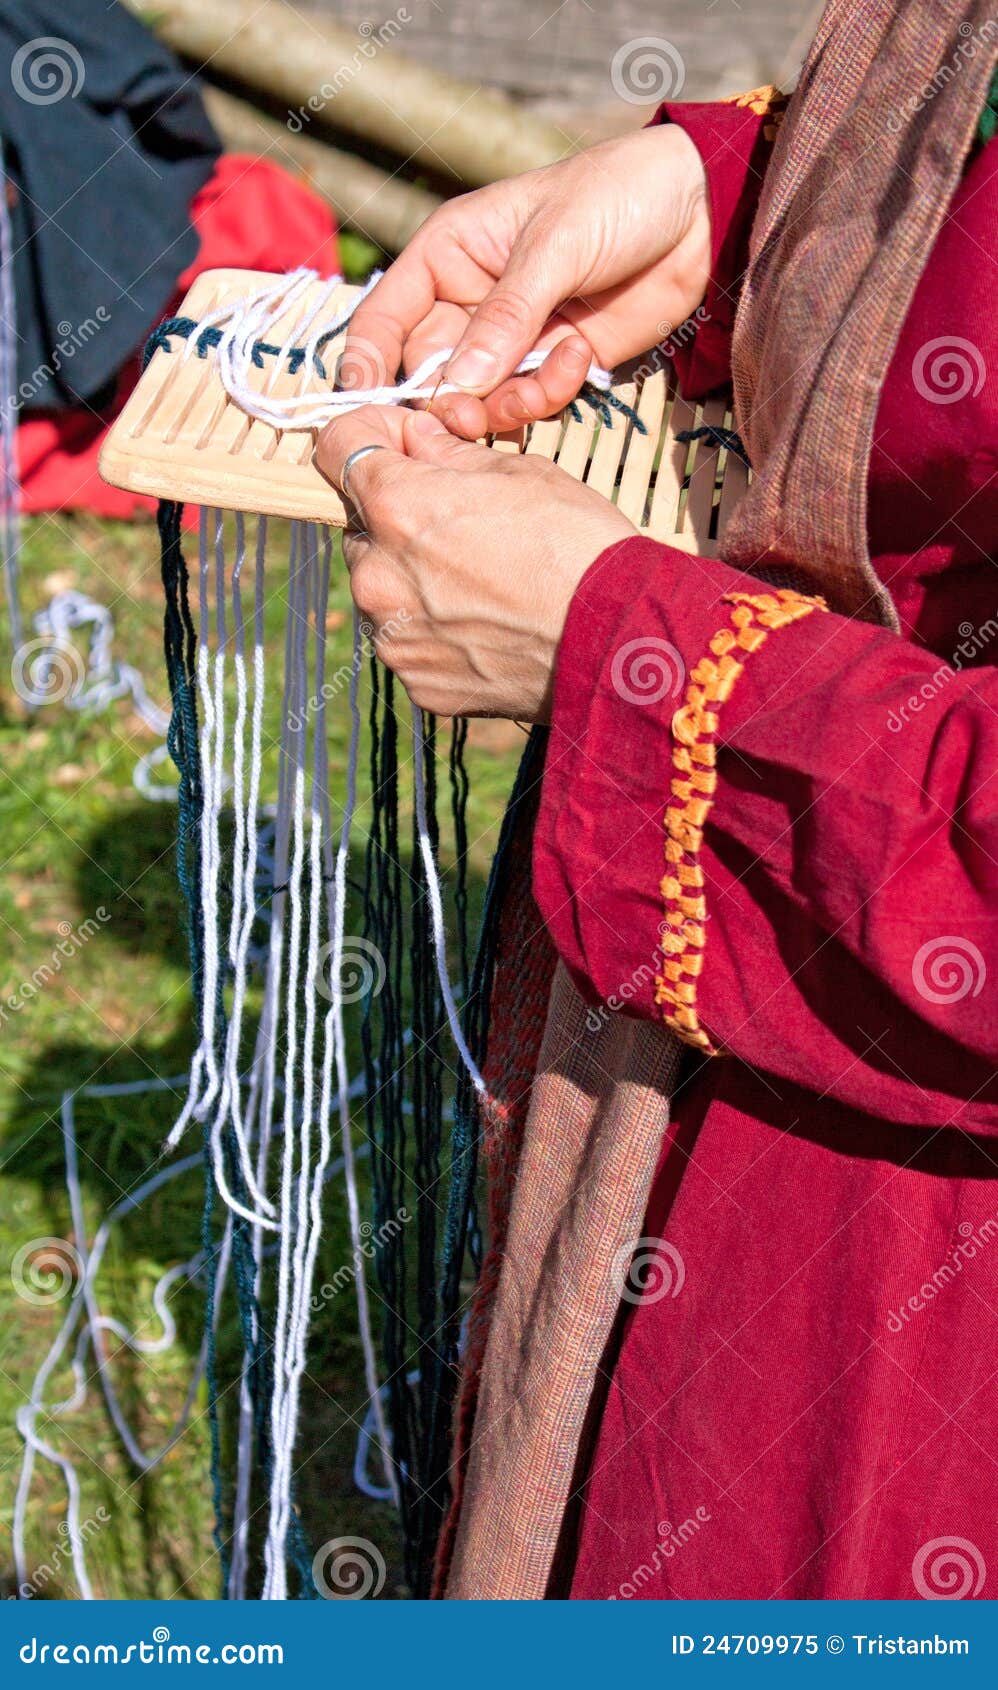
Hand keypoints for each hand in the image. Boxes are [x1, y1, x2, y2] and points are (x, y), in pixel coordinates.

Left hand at [315, 405, 636, 720]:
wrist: (618, 645)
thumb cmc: (578, 547)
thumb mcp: (520, 472)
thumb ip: (449, 453)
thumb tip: (414, 438)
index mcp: (397, 507)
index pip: (337, 446)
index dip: (371, 433)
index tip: (403, 441)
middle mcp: (377, 575)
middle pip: (362, 527)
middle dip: (398, 519)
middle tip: (462, 526)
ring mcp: (393, 637)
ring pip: (381, 590)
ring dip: (412, 579)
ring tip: (482, 585)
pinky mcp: (416, 683)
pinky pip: (409, 642)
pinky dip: (434, 630)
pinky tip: (486, 627)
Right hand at [339, 125, 708, 438]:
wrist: (697, 213)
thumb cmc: (616, 196)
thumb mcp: (555, 246)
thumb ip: (507, 317)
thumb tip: (458, 384)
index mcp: (448, 254)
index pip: (385, 317)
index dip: (368, 361)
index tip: (366, 400)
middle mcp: (468, 302)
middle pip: (428, 372)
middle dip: (449, 400)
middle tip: (475, 412)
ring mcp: (510, 339)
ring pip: (477, 399)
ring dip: (506, 404)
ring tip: (551, 377)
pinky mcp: (551, 365)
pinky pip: (527, 402)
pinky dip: (549, 396)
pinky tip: (582, 359)